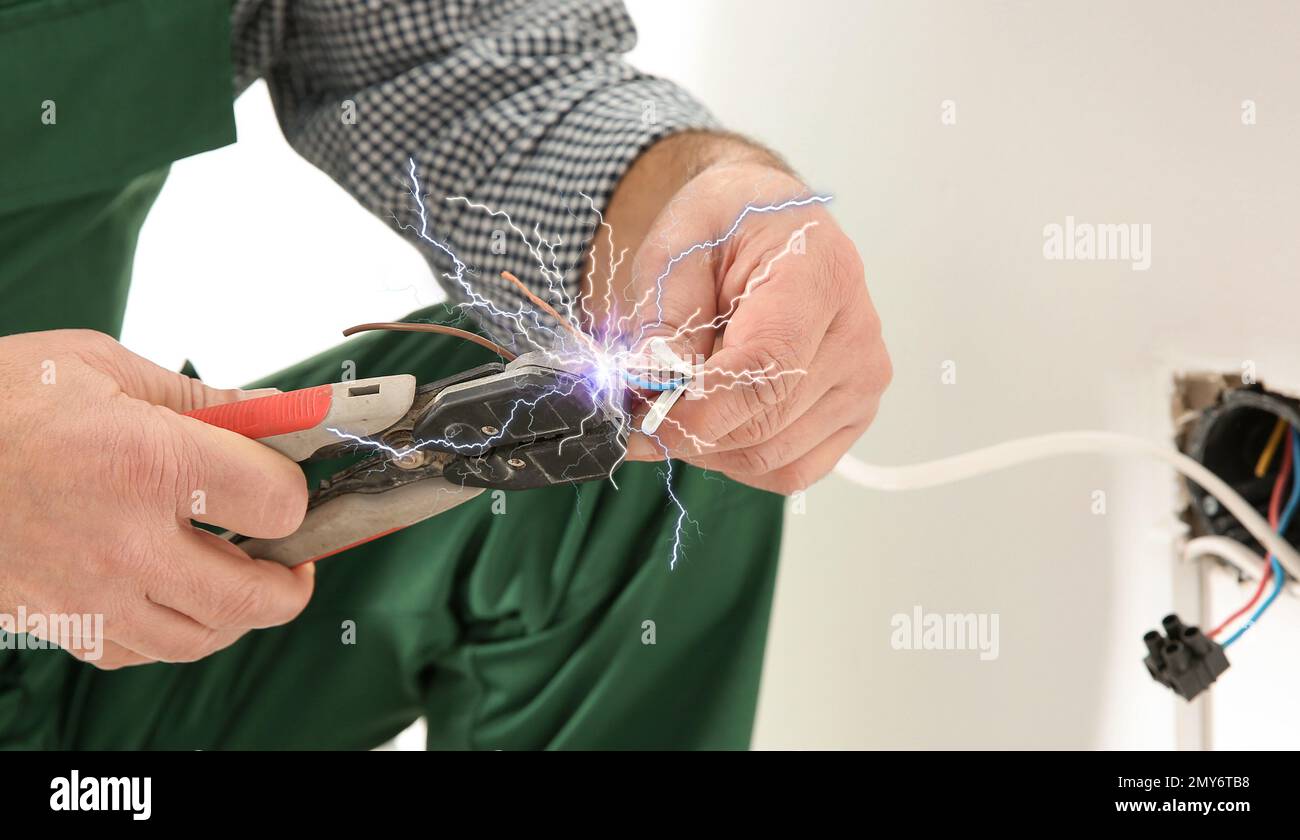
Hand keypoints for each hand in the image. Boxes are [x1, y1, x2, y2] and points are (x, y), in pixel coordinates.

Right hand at [0, 330, 312, 668]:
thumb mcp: (101, 366)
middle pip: (252, 596)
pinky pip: (137, 653)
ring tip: (242, 580)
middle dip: (289, 580)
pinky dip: (172, 633)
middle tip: (294, 560)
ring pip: (198, 637)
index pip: (275, 502)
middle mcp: (124, 540)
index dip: (293, 490)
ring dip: (237, 615)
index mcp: (148, 463)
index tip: (287, 478)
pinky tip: (174, 597)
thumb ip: (200, 399)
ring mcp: (87, 592)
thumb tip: (274, 414)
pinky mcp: (55, 620)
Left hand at [622, 159, 890, 493]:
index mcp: (820, 274)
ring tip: (675, 407)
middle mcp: (857, 333)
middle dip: (690, 431)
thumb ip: (663, 320)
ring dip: (709, 448)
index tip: (642, 421)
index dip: (701, 409)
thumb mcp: (676, 251)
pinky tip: (715, 425)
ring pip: (772, 456)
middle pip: (766, 420)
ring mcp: (862, 382)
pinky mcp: (853, 415)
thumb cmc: (723, 228)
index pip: (768, 367)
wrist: (766, 224)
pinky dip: (739, 461)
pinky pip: (791, 470)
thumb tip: (647, 385)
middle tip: (638, 415)